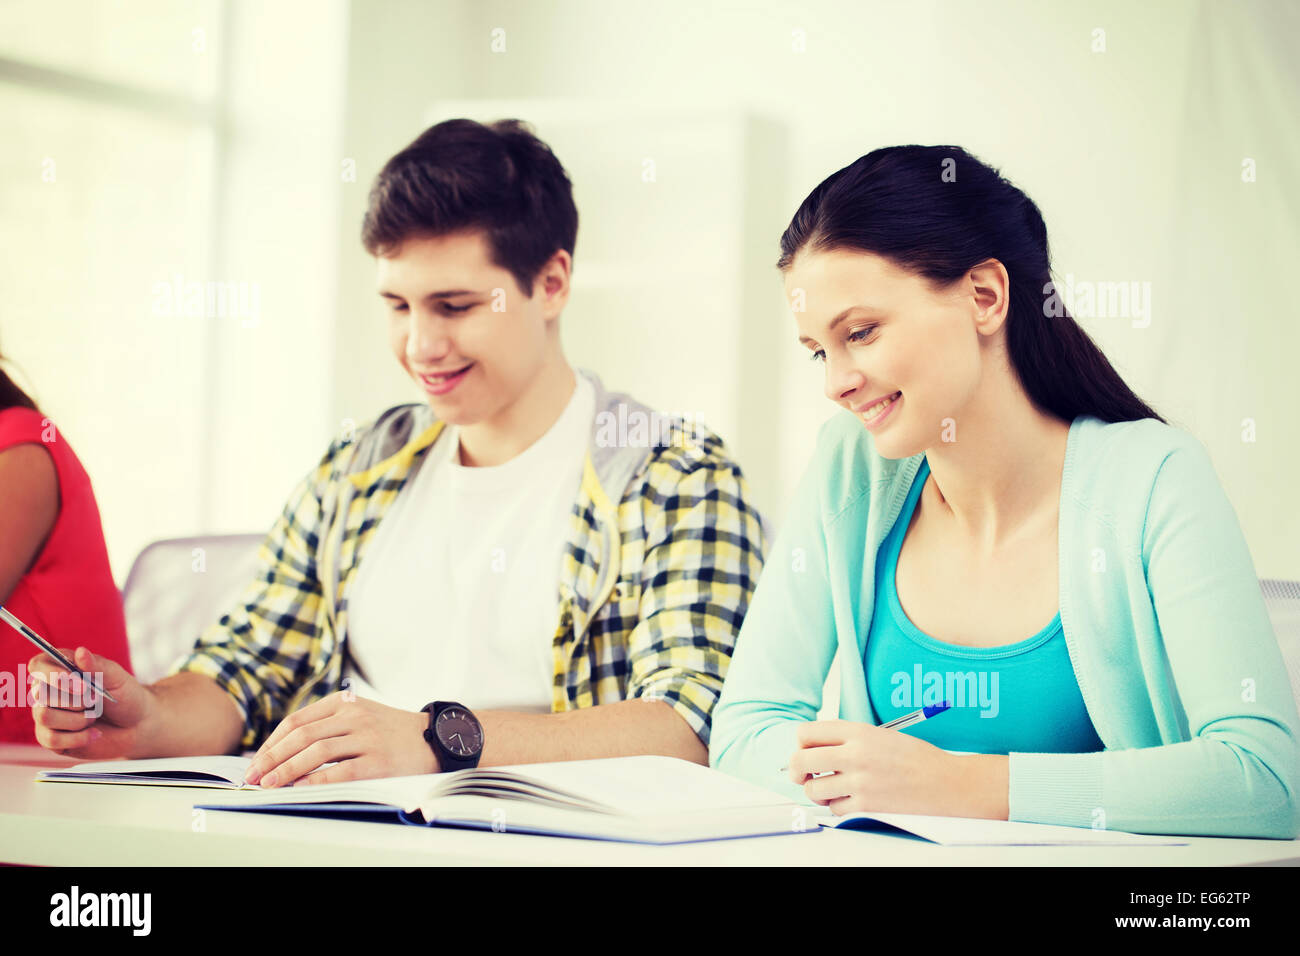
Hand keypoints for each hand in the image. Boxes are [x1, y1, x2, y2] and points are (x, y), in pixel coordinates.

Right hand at [28, 646, 152, 758]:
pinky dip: (78, 737)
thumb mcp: (117, 678)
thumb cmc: (125, 695)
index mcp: (61, 668)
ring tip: (94, 717)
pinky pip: (51, 739)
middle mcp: (48, 691)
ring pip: (44, 716)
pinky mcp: (50, 738)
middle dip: (75, 700)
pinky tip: (94, 733)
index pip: (38, 666)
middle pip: (41, 693)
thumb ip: (97, 666)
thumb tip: (80, 652)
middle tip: (97, 700)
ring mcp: (46, 715)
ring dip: (78, 719)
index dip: (52, 674)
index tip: (78, 681)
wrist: (135, 726)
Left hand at [243, 692, 438, 787]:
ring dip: (286, 770)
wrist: (434, 740)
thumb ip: (326, 725)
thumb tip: (280, 752)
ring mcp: (368, 738)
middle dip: (272, 758)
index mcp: (344, 702)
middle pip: (302, 736)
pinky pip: (339, 772)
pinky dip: (315, 781)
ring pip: (316, 752)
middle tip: (253, 777)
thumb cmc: (389, 732)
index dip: (271, 743)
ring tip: (269, 785)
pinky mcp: (378, 761)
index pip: (296, 721)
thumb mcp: (359, 715)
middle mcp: (355, 716)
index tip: (256, 762)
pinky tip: (299, 789)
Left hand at [787, 719, 963, 816]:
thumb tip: (814, 748)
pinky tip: (847, 799)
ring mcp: (860, 781)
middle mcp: (855, 754)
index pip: (807, 732)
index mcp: (858, 732)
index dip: (801, 743)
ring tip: (828, 788)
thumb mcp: (880, 735)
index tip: (806, 750)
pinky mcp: (866, 805)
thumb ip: (848, 738)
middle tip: (802, 774)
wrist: (946, 782)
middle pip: (801, 760)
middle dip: (796, 769)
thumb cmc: (915, 757)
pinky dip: (836, 806)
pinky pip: (833, 808)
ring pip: (813, 788)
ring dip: (816, 791)